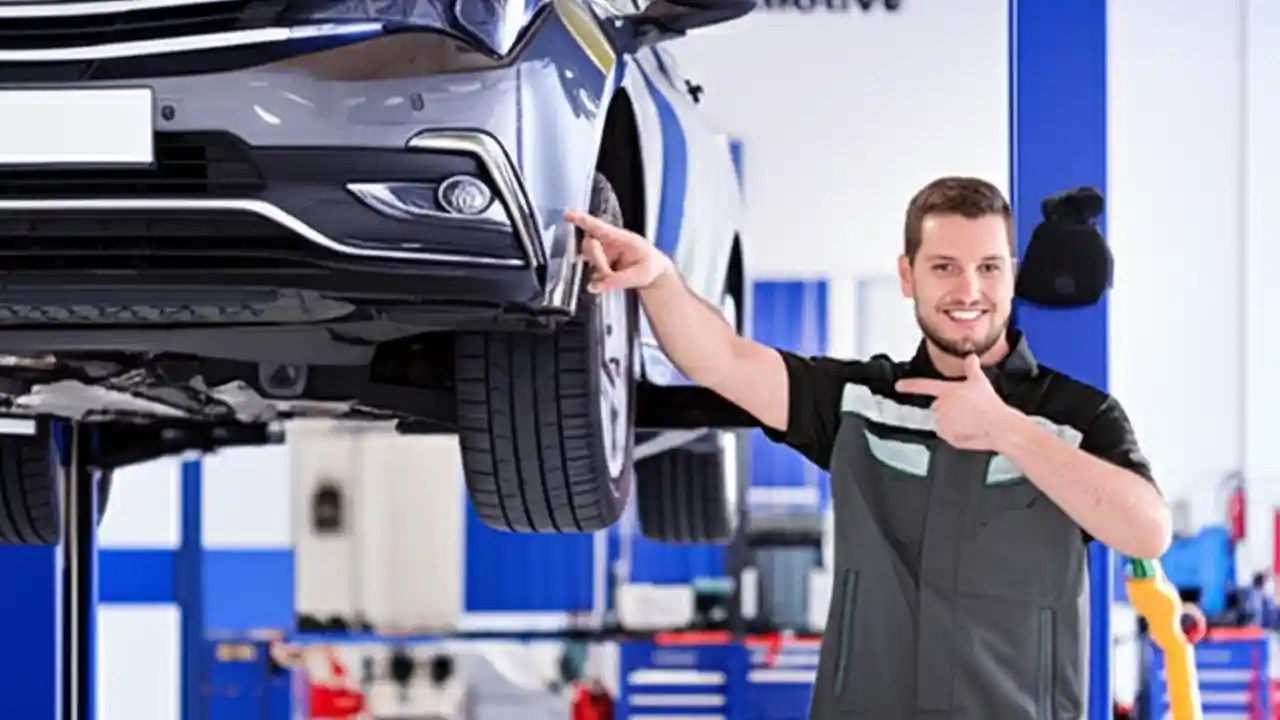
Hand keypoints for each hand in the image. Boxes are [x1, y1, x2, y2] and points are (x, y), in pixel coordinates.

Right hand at [564, 209, 674, 292]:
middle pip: (589, 243)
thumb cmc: (651, 268)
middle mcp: (610, 242)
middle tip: (608, 273)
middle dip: (596, 259)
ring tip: (615, 276)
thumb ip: (616, 281)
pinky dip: (599, 277)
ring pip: (589, 257)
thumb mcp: (639, 276)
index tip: (567, 214)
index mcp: (622, 238)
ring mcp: (605, 252)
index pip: (599, 227)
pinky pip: (592, 269)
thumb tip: (593, 287)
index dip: (582, 221)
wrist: (655, 275)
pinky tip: (611, 278)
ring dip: (599, 269)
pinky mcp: (601, 263)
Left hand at [894, 354, 1017, 450]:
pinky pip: (947, 434)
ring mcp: (942, 422)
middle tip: (966, 409)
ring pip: (942, 421)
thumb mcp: (980, 381)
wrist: (997, 426)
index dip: (909, 385)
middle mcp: (941, 407)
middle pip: (936, 406)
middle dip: (948, 407)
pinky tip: (968, 430)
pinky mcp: (946, 436)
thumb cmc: (989, 405)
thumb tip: (971, 357)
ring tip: (969, 420)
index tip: (898, 386)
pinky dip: (955, 433)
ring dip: (952, 421)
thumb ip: (972, 368)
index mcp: (946, 391)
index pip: (923, 386)